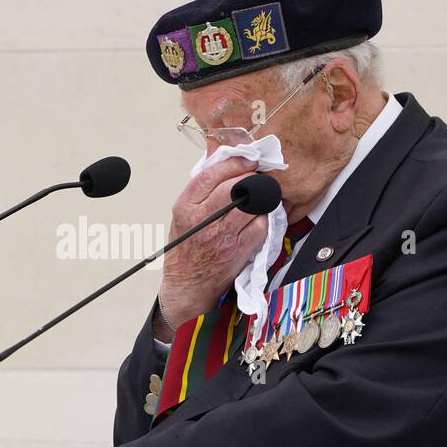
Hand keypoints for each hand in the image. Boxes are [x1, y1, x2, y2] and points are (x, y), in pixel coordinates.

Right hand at [157, 157, 269, 337]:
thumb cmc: (185, 249)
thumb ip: (200, 192)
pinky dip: (263, 219)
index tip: (246, 160)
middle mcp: (202, 220)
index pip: (210, 175)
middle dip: (249, 177)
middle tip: (256, 176)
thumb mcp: (183, 216)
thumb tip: (222, 165)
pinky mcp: (239, 250)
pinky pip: (260, 226)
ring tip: (259, 197)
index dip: (233, 164)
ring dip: (260, 198)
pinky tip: (258, 218)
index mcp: (185, 207)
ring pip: (250, 204)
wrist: (188, 285)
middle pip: (233, 187)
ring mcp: (222, 236)